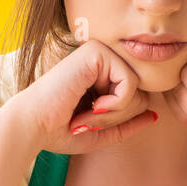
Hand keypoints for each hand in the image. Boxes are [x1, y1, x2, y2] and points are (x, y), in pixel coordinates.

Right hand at [8, 39, 158, 155]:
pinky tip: (92, 105)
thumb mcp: (99, 132)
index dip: (120, 120)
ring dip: (116, 113)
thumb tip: (155, 115)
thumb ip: (127, 124)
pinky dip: (115, 104)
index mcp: (99, 75)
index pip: (136, 97)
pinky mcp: (97, 53)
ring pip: (138, 88)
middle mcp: (101, 60)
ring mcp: (99, 53)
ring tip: (87, 115)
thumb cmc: (58, 130)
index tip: (89, 123)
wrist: (31, 126)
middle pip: (141, 92)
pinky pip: (130, 83)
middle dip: (120, 117)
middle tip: (88, 121)